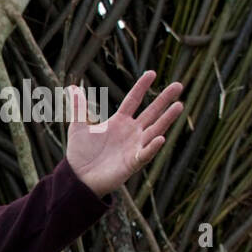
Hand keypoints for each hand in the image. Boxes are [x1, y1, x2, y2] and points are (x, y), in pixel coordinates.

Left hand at [64, 70, 183, 197]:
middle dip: (164, 99)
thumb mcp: (77, 128)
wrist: (77, 178)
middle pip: (151, 112)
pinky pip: (145, 154)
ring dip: (166, 119)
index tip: (151, 72)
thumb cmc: (80, 154)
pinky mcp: (132, 163)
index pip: (133, 100)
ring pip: (154, 130)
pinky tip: (160, 138)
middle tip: (178, 84)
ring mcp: (134, 147)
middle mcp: (131, 132)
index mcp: (119, 122)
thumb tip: (73, 87)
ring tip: (179, 105)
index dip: (141, 87)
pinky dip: (152, 147)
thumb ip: (79, 108)